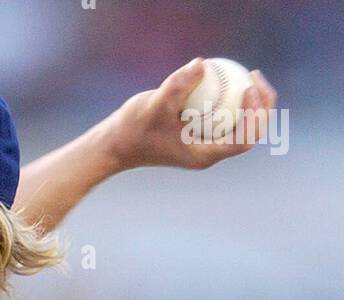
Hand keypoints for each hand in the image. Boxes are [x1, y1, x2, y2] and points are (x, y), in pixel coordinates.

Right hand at [103, 57, 277, 172]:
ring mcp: (207, 143)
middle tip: (256, 78)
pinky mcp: (201, 133)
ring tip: (250, 74)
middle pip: (250, 133)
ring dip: (252, 102)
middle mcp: (210, 152)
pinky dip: (232, 98)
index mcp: (205, 155)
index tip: (249, 89)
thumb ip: (177, 86)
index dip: (254, 115)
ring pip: (242, 125)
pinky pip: (226, 116)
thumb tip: (202, 63)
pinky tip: (230, 76)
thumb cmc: (134, 129)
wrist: (118, 144)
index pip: (243, 140)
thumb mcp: (154, 105)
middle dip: (262, 107)